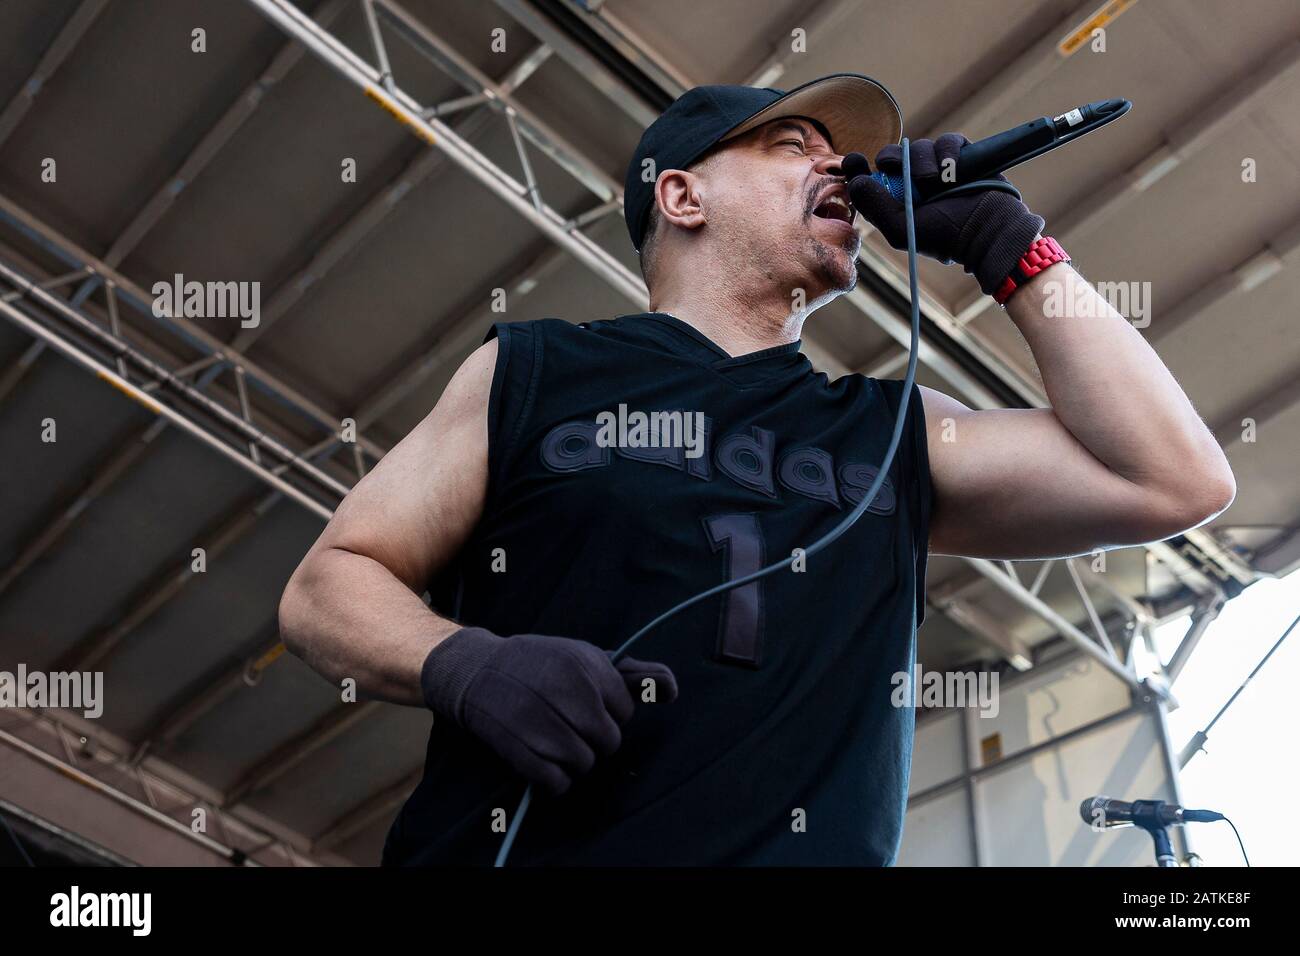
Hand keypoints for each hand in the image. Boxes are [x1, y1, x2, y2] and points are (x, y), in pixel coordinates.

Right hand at [420, 627, 677, 794]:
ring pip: (585, 764)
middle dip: (594, 738)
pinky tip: (544, 760)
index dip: (609, 712)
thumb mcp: (584, 656)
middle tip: (572, 725)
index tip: (587, 704)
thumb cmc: (539, 664)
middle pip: (609, 741)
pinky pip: (556, 782)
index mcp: (586, 664)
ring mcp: (540, 721)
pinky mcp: (517, 748)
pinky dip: (555, 779)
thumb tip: (671, 689)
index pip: (625, 711)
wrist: (474, 670)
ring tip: (556, 740)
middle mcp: (565, 690)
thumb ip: (632, 673)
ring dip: (574, 760)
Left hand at [843, 133, 1044, 295]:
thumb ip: (876, 207)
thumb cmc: (945, 237)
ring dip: (922, 161)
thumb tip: (856, 181)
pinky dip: (948, 152)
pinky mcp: (961, 156)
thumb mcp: (902, 229)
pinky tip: (952, 171)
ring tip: (935, 182)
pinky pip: (948, 141)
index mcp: (896, 200)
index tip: (852, 161)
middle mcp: (913, 182)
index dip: (858, 167)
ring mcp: (937, 167)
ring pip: (918, 147)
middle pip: (891, 155)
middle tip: (895, 168)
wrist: (987, 230)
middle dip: (891, 158)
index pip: (870, 177)